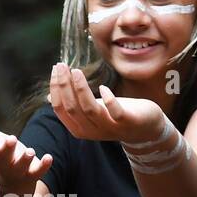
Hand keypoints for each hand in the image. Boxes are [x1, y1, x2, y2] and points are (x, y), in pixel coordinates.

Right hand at [0, 120, 52, 189]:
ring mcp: (19, 171)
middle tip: (12, 139)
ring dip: (25, 159)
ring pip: (21, 167)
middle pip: (4, 159)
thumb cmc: (3, 156)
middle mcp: (5, 165)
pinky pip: (38, 171)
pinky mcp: (33, 174)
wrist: (12, 181)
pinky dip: (44, 165)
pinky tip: (49, 157)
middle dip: (7, 149)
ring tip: (30, 151)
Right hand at [48, 64, 165, 144]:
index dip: (56, 88)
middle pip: (72, 108)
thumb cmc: (117, 116)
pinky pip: (115, 112)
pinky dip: (108, 100)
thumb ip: (74, 105)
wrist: (148, 128)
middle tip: (62, 65)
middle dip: (64, 85)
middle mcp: (92, 130)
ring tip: (76, 71)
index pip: (60, 109)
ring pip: (90, 109)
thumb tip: (49, 96)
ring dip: (81, 89)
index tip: (56, 69)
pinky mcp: (128, 122)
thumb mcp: (93, 110)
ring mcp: (110, 127)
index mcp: (79, 128)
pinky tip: (103, 87)